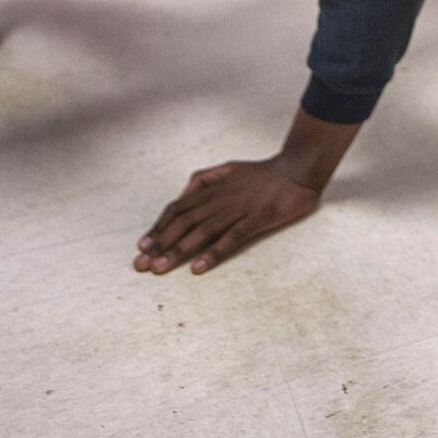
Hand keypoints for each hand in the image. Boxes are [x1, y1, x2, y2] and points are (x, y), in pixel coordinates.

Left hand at [135, 161, 319, 274]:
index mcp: (212, 188)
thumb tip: (182, 194)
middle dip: (159, 243)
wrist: (297, 170)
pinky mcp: (256, 219)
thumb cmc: (262, 173)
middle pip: (183, 222)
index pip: (177, 208)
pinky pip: (231, 238)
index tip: (143, 245)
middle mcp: (220, 198)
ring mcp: (238, 209)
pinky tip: (198, 268)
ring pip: (202, 231)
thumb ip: (204, 179)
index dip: (158, 227)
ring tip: (160, 268)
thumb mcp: (227, 168)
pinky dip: (213, 253)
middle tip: (140, 264)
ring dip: (178, 250)